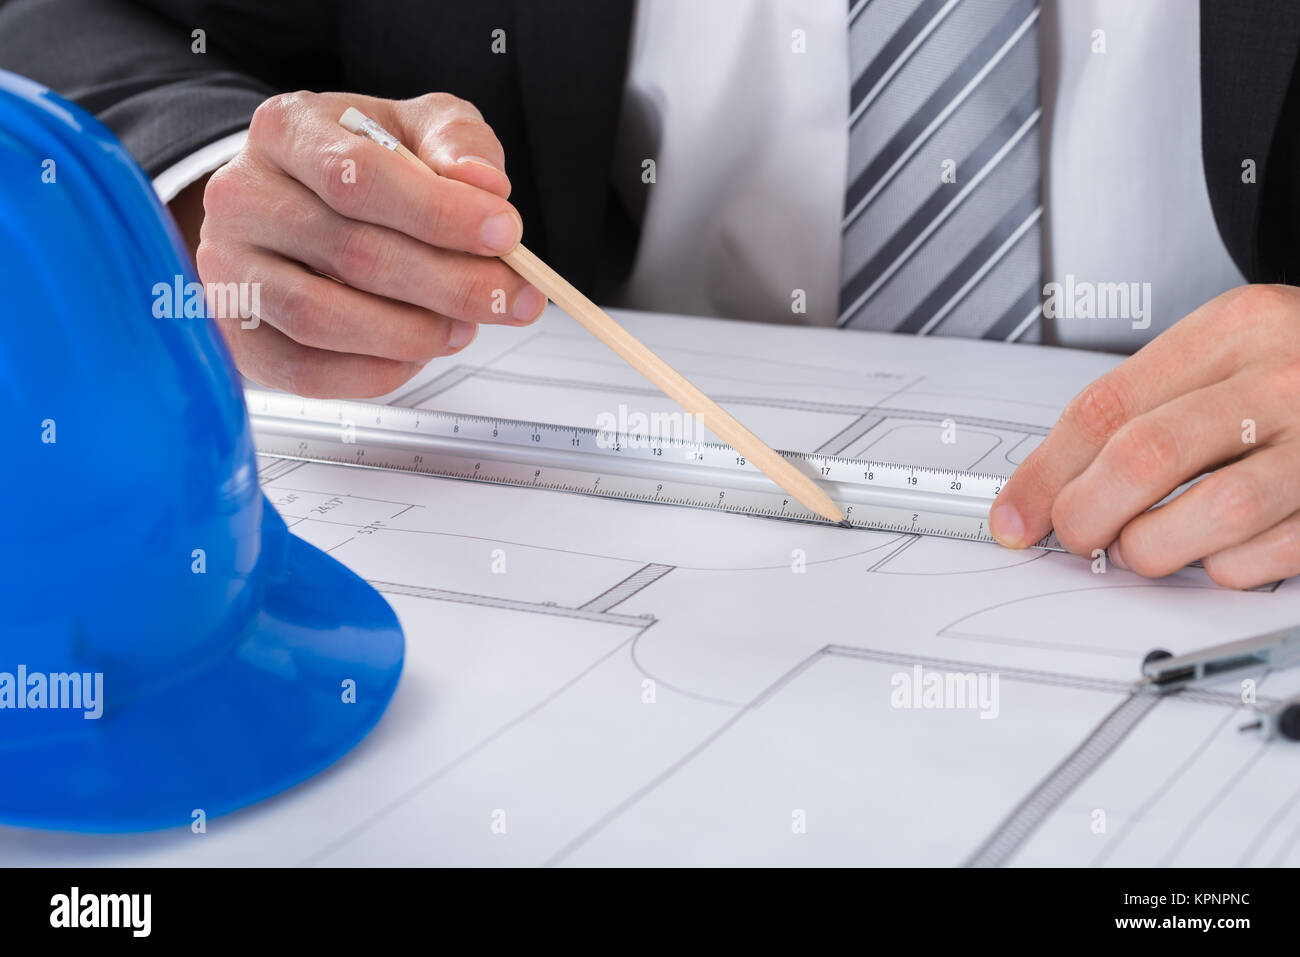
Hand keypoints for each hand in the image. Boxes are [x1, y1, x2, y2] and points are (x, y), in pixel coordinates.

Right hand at [196, 91, 546, 396]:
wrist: (296, 203)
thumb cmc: (362, 165)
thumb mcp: (416, 130)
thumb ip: (457, 143)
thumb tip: (485, 186)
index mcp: (287, 130)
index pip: (360, 175)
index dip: (441, 212)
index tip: (505, 233)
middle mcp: (243, 197)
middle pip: (352, 252)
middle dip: (450, 284)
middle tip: (511, 298)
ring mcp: (229, 270)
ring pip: (324, 318)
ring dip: (413, 334)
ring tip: (463, 327)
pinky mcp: (238, 336)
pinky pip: (307, 372)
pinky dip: (377, 372)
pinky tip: (418, 353)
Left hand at [990, 284, 1299, 588]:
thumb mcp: (1229, 353)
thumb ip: (1146, 407)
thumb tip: (1048, 488)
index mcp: (1238, 328)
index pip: (1107, 406)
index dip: (1045, 473)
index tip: (1015, 516)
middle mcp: (1287, 375)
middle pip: (1148, 455)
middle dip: (1088, 512)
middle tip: (1075, 536)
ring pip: (1212, 512)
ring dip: (1155, 546)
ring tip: (1143, 545)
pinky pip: (1269, 554)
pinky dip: (1225, 567)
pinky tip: (1217, 552)